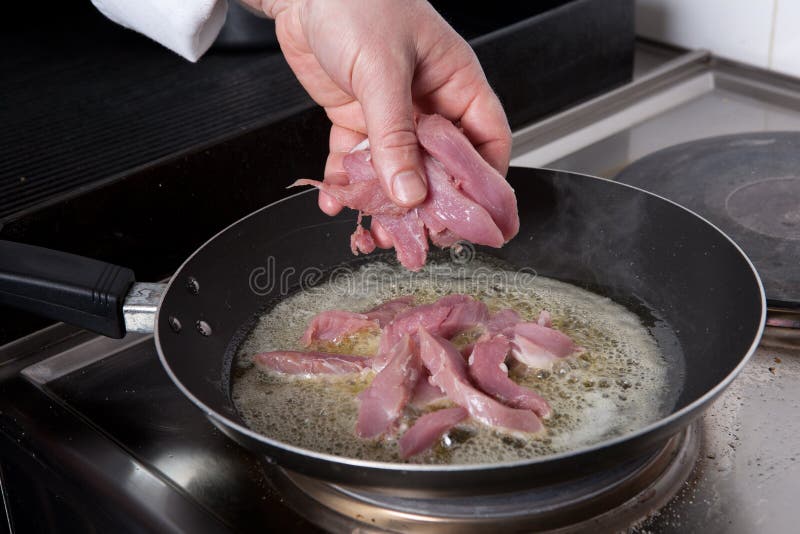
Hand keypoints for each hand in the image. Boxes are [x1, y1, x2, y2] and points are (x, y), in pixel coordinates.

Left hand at [248, 0, 510, 245]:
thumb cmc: (357, 2)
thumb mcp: (382, 70)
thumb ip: (394, 135)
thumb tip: (410, 191)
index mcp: (455, 83)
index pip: (486, 140)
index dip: (484, 182)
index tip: (472, 217)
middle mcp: (428, 102)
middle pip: (440, 165)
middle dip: (428, 203)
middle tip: (417, 235)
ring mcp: (391, 112)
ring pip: (398, 169)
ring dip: (385, 200)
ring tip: (376, 229)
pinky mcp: (356, 116)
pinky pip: (358, 159)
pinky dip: (348, 181)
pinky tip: (338, 199)